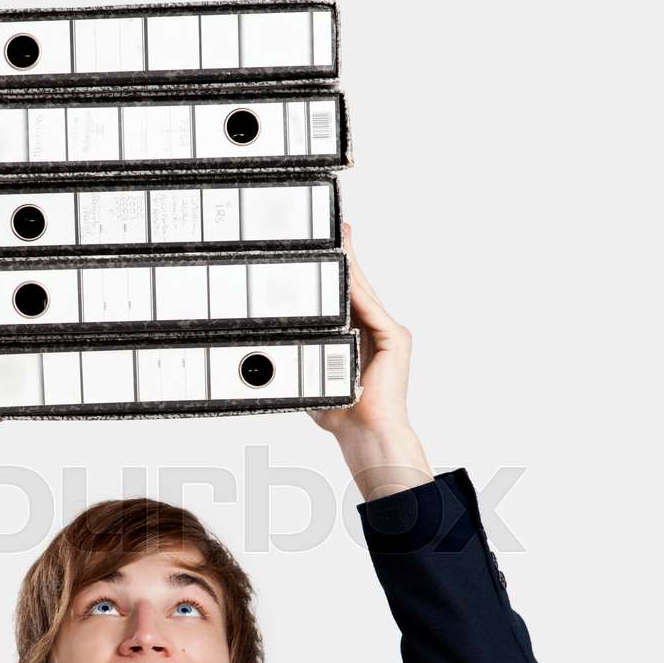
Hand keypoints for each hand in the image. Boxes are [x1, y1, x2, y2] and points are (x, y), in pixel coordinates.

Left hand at [308, 225, 433, 500]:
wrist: (366, 434)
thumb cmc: (342, 414)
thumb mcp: (312, 378)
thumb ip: (299, 358)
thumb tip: (268, 348)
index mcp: (361, 339)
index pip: (349, 299)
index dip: (340, 273)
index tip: (329, 248)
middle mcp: (379, 332)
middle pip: (359, 287)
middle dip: (348, 257)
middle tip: (338, 228)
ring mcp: (390, 334)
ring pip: (365, 292)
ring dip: (352, 264)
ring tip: (341, 238)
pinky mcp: (395, 339)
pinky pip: (371, 308)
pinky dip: (358, 289)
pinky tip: (346, 270)